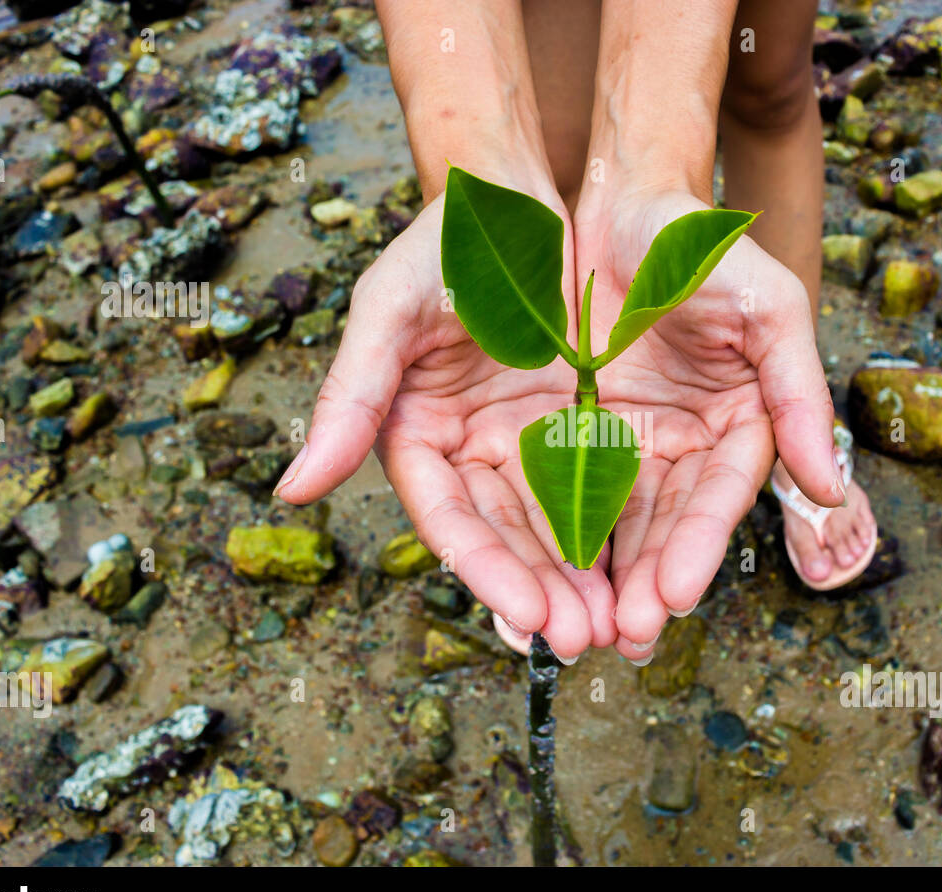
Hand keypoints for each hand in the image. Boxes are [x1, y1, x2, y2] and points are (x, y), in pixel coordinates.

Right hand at [275, 190, 616, 658]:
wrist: (521, 202)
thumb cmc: (445, 246)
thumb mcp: (392, 310)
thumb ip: (350, 397)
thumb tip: (291, 489)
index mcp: (420, 437)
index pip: (451, 521)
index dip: (487, 571)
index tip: (528, 616)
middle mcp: (475, 452)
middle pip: (510, 540)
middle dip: (546, 593)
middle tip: (586, 640)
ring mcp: (532, 444)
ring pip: (561, 527)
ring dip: (589, 579)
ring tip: (623, 626)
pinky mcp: (585, 428)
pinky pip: (608, 487)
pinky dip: (625, 530)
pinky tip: (650, 571)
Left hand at [572, 186, 844, 659]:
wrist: (619, 204)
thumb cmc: (703, 247)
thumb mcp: (767, 309)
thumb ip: (798, 395)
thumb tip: (828, 484)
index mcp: (736, 426)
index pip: (718, 500)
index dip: (697, 547)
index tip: (674, 594)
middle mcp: (680, 447)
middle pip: (662, 528)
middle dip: (643, 583)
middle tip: (623, 635)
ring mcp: (623, 443)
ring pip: (608, 524)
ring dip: (595, 578)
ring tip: (575, 629)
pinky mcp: (568, 434)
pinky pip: (554, 491)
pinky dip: (546, 536)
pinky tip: (533, 580)